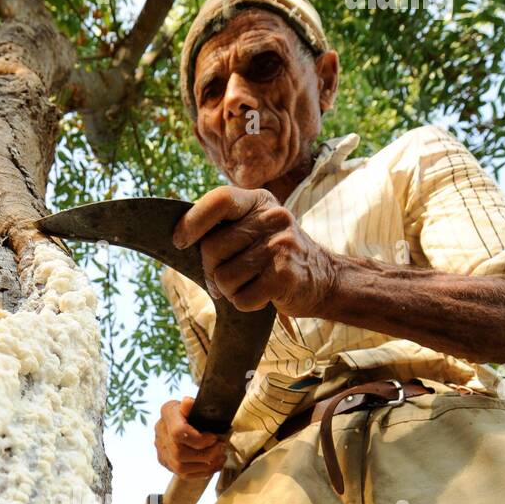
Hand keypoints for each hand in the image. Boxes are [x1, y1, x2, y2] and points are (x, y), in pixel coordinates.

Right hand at [154, 396, 229, 478]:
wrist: (186, 417)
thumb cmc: (197, 410)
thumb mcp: (199, 404)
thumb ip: (195, 406)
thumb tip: (188, 402)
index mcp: (167, 413)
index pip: (178, 433)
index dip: (199, 440)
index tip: (214, 438)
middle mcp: (160, 432)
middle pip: (179, 453)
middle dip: (206, 454)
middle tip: (221, 449)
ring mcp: (161, 449)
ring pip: (180, 467)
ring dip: (206, 466)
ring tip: (221, 458)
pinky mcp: (166, 462)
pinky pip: (183, 474)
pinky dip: (202, 472)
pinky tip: (214, 466)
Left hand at [172, 186, 339, 317]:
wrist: (325, 280)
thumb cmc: (277, 255)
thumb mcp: (256, 227)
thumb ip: (225, 226)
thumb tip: (179, 238)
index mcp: (259, 201)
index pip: (220, 200)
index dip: (193, 221)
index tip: (179, 241)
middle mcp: (272, 218)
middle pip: (212, 248)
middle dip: (211, 269)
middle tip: (226, 277)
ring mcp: (280, 247)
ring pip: (223, 278)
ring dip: (229, 290)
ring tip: (250, 283)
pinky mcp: (284, 277)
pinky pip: (240, 299)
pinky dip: (245, 303)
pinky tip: (263, 294)